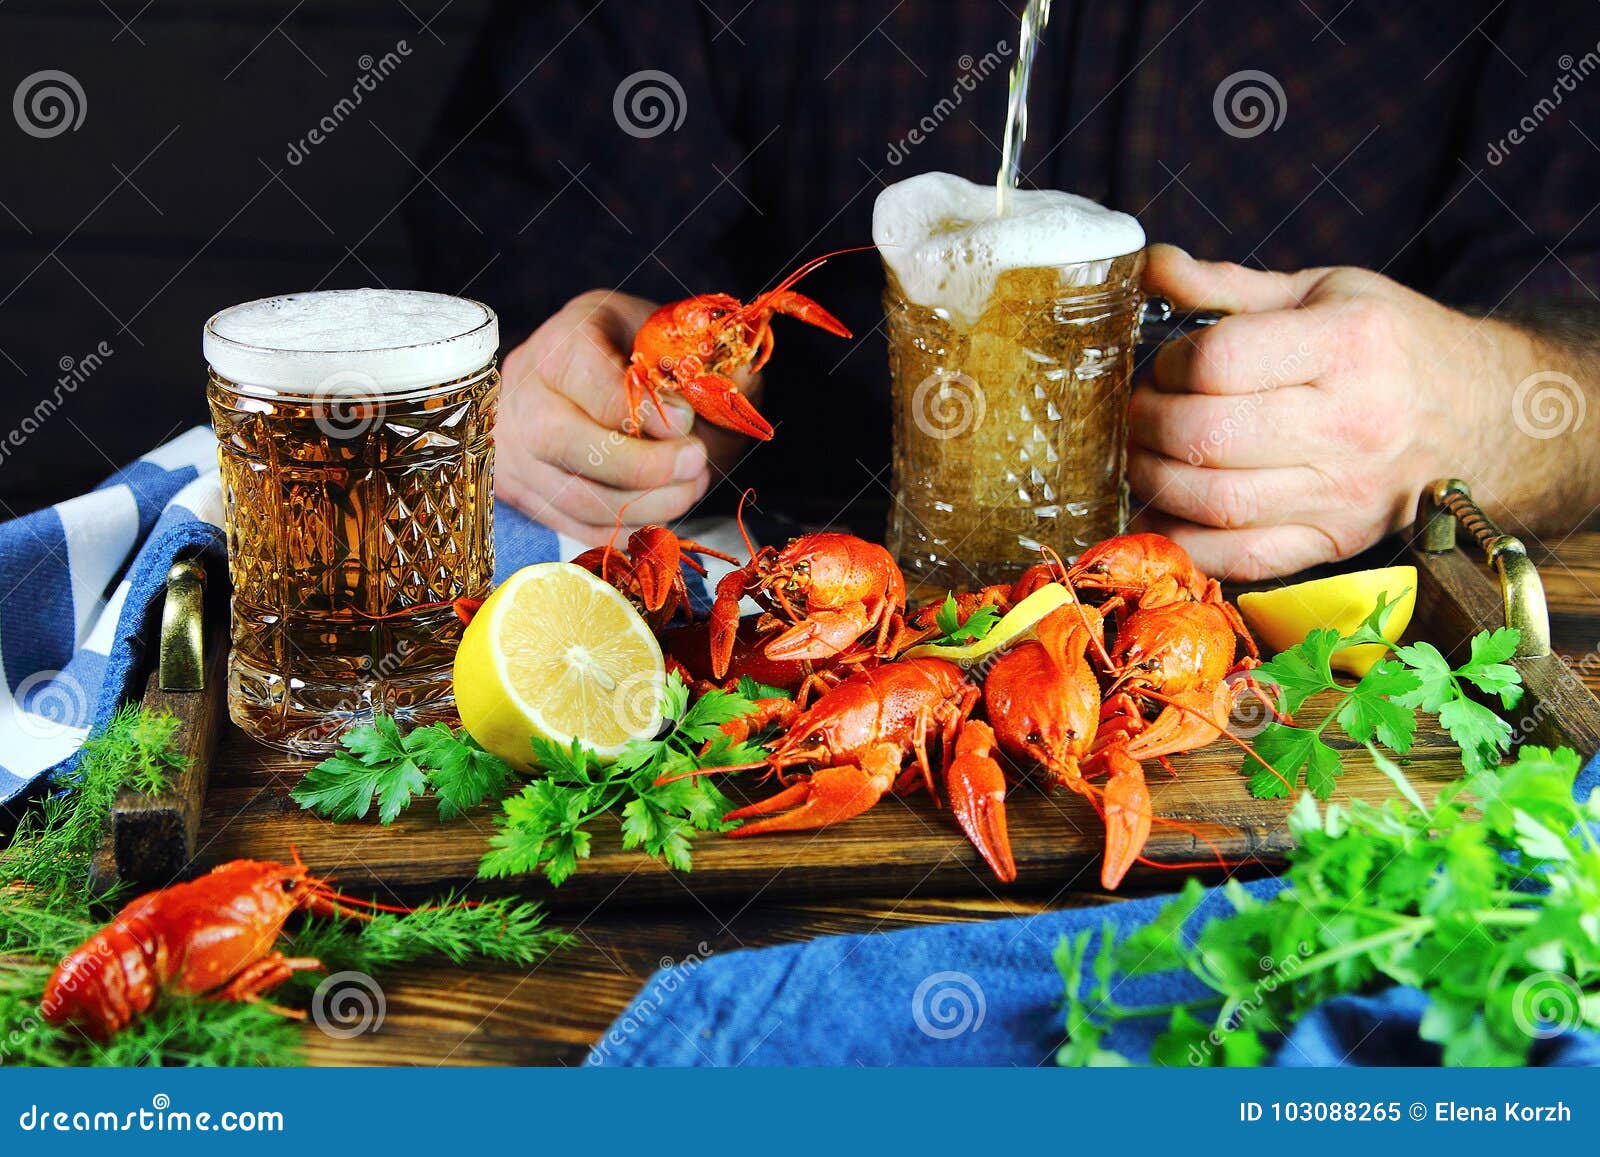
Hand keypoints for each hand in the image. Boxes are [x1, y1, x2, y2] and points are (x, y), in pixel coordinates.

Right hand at [495, 289, 754, 542]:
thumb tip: (728, 390)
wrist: (590, 378)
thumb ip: (706, 361)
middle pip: (568, 444)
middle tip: (696, 462)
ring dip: (648, 504)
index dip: (648, 411)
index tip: (688, 421)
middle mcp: (525, 394)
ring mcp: (515, 450)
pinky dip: (631, 527)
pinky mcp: (524, 495)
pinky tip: (663, 505)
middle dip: (644, 466)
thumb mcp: (674, 338)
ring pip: (577, 496)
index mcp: (563, 342)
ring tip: (690, 485)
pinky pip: (579, 528)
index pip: (592, 382)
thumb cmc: (641, 355)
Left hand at [1127, 244, 1547, 579]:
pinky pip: (1240, 560)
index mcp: (1348, 345)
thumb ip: (1229, 287)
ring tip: (1147, 455)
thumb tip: (1152, 268)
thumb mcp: (1322, 293)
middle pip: (1207, 437)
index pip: (1220, 361)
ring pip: (1215, 503)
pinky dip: (1185, 542)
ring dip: (1154, 481)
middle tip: (1142, 413)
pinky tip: (1167, 511)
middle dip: (1149, 424)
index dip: (1172, 364)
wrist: (1482, 415)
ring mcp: (1343, 493)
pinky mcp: (1334, 543)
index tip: (1171, 365)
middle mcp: (1350, 424)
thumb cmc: (1390, 345)